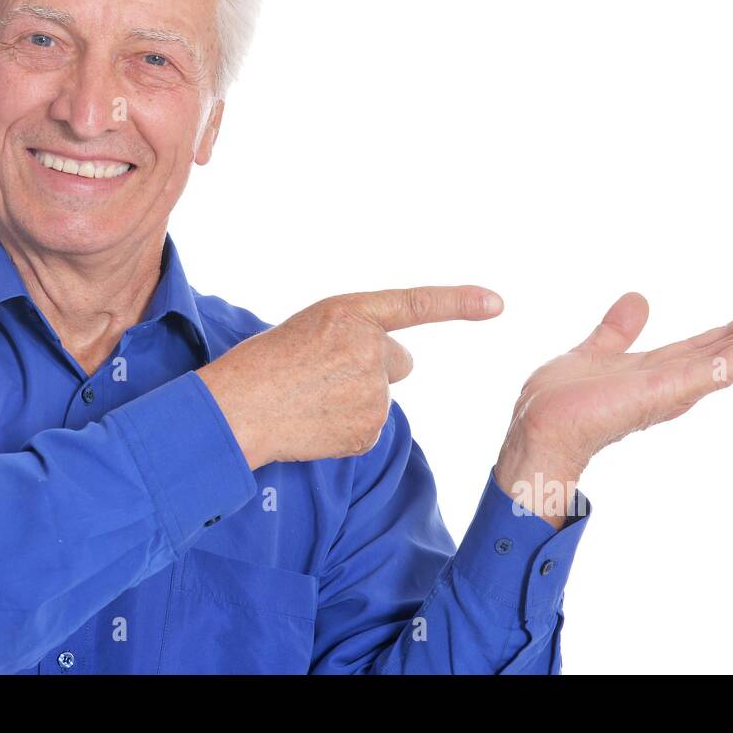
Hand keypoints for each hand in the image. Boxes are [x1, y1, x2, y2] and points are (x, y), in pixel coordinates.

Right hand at [198, 285, 502, 468]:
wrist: (234, 411)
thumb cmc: (261, 365)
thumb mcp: (308, 328)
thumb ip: (357, 336)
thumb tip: (401, 365)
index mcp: (350, 313)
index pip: (416, 304)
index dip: (460, 302)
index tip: (497, 303)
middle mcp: (370, 349)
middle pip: (398, 362)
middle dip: (372, 369)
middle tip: (321, 375)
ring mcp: (372, 393)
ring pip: (379, 397)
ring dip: (352, 399)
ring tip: (308, 398)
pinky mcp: (368, 430)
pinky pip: (367, 427)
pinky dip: (345, 428)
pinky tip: (313, 422)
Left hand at [495, 285, 732, 504]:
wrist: (540, 428)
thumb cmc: (561, 402)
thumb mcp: (596, 351)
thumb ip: (617, 330)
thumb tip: (637, 299)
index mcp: (664, 369)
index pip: (717, 341)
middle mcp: (680, 380)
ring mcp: (682, 387)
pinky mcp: (677, 389)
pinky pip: (728, 363)